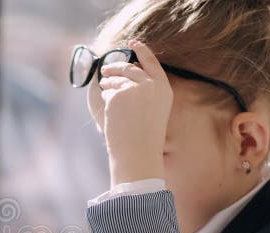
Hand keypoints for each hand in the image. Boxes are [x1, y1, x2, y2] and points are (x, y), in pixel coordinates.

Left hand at [98, 40, 171, 184]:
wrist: (138, 152)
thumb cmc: (144, 137)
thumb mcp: (153, 109)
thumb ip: (145, 90)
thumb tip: (124, 75)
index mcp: (164, 88)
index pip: (152, 62)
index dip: (142, 50)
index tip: (133, 42)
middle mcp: (151, 85)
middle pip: (129, 68)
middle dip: (115, 68)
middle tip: (105, 70)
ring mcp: (135, 88)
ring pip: (116, 80)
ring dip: (108, 85)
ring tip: (106, 94)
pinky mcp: (118, 95)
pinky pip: (108, 93)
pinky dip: (106, 100)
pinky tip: (111, 113)